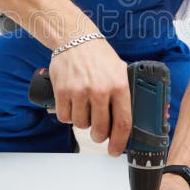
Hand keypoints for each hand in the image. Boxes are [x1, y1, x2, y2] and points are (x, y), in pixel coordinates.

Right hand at [48, 38, 130, 154]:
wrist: (75, 39)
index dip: (119, 142)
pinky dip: (68, 115)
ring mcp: (79, 91)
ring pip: (81, 125)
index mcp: (119, 85)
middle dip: (99, 136)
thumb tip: (126, 121)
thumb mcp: (119, 70)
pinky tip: (73, 105)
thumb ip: (124, 93)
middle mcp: (100, 90)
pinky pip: (65, 117)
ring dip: (83, 122)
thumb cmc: (98, 56)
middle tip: (98, 133)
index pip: (123, 123)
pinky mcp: (62, 91)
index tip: (114, 150)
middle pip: (101, 129)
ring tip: (84, 109)